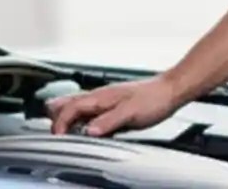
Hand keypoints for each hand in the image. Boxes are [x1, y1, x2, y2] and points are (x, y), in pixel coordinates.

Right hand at [46, 76, 180, 136]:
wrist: (170, 90)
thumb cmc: (153, 99)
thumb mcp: (131, 113)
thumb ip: (109, 121)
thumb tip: (89, 131)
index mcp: (100, 97)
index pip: (69, 108)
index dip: (59, 122)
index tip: (58, 136)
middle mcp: (99, 96)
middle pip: (67, 103)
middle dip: (57, 117)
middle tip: (58, 133)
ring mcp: (104, 100)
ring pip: (77, 106)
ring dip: (68, 118)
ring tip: (65, 130)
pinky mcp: (111, 105)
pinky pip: (89, 111)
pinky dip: (81, 119)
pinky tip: (86, 127)